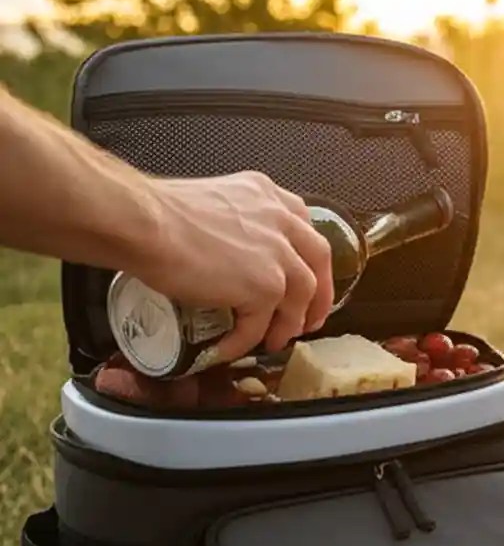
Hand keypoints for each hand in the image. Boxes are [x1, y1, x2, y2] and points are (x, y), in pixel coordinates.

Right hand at [133, 172, 333, 361]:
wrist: (142, 224)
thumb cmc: (156, 212)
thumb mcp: (211, 204)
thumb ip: (232, 223)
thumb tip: (225, 253)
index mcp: (268, 196)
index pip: (305, 226)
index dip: (308, 256)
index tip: (306, 276)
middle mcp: (281, 221)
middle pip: (318, 261)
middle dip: (319, 294)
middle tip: (307, 320)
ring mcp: (277, 254)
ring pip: (300, 297)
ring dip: (288, 324)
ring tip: (272, 341)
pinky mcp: (264, 286)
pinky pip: (261, 325)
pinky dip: (246, 341)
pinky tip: (228, 349)